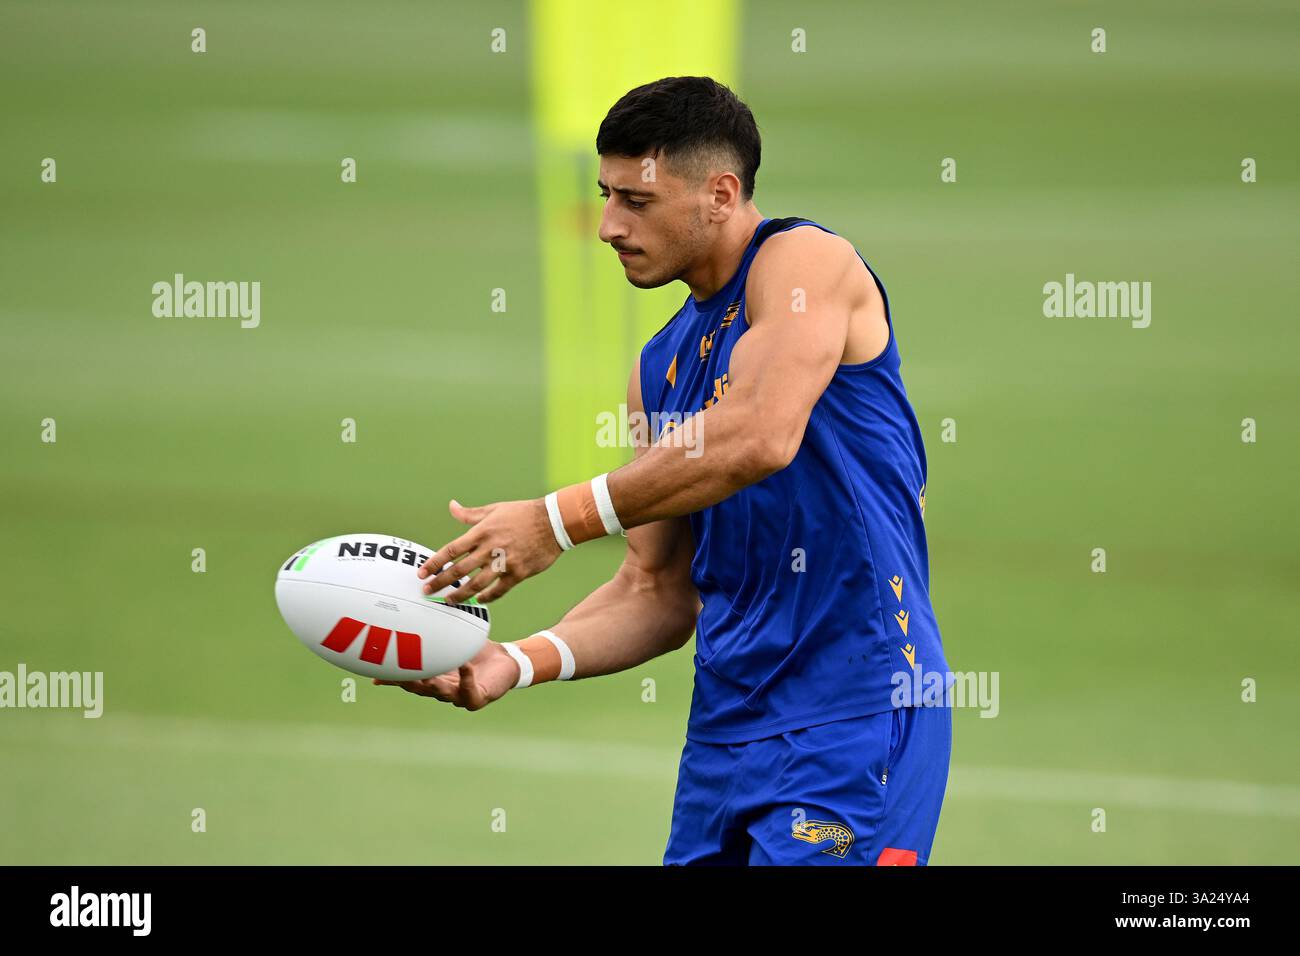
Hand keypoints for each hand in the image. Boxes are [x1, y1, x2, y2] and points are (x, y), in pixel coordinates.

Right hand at [372, 640, 518, 709]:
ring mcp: (459, 695)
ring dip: (432, 685)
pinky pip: (469, 690)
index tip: (374, 674)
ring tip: (425, 676)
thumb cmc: (476, 651)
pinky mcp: (477, 698)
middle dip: (407, 681)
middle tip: (395, 674)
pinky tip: (464, 666)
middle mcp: (443, 688)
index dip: (392, 677)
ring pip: (441, 693)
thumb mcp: (454, 639)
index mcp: (435, 676)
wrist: (507, 663)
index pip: (409, 677)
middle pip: (420, 688)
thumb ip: (439, 630)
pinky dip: (466, 678)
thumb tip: (422, 609)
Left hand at [417, 498, 562, 603]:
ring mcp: (505, 562)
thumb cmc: (522, 513)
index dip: (434, 562)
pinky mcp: (519, 572)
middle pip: (459, 570)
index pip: (451, 550)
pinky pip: (499, 590)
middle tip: (427, 591)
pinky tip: (479, 600)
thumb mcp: (494, 509)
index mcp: (481, 532)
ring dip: (460, 594)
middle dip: (440, 582)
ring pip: (476, 584)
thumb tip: (451, 506)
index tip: (422, 572)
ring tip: (449, 601)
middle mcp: (490, 548)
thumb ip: (470, 514)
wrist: (553, 521)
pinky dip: (487, 597)